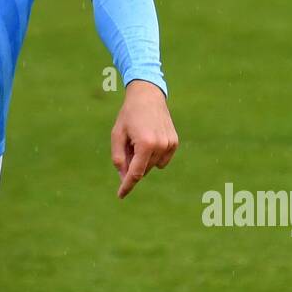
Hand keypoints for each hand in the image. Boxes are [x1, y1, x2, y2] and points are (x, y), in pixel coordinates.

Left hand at [111, 80, 178, 198]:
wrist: (148, 95)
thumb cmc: (129, 115)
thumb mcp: (117, 135)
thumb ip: (119, 158)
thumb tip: (124, 178)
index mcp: (145, 144)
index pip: (136, 173)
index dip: (127, 185)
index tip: (120, 195)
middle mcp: (160, 146)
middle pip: (143, 169)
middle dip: (133, 163)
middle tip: (127, 144)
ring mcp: (170, 144)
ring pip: (152, 166)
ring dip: (143, 159)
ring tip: (138, 139)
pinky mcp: (174, 142)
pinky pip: (161, 160)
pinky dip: (153, 156)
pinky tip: (149, 139)